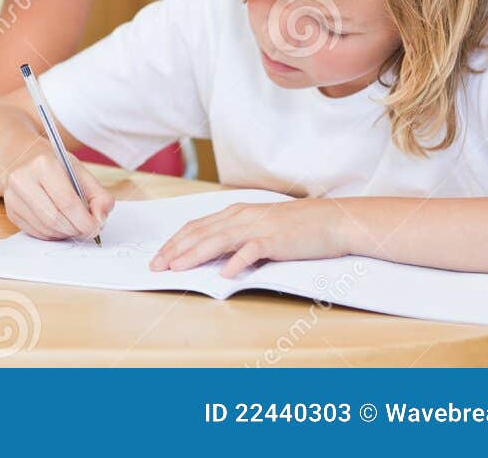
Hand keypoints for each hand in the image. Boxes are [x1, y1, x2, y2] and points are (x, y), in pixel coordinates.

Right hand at [3, 151, 114, 241]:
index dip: (86, 221)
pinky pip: (36, 232)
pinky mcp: (10, 211)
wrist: (22, 155)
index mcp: (43, 165)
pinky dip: (52, 233)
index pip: (67, 203)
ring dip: (65, 233)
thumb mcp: (79, 170)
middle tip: (87, 228)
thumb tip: (100, 219)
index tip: (96, 226)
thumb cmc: (53, 164)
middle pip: (55, 219)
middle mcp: (23, 180)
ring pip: (45, 229)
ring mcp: (12, 197)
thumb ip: (98, 195)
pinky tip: (58, 223)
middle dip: (76, 229)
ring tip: (73, 223)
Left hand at [150, 198, 353, 277]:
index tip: (158, 256)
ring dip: (194, 255)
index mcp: (235, 213)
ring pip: (218, 240)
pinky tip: (224, 275)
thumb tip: (214, 255)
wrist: (331, 220)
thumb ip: (237, 236)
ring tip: (176, 268)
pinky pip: (251, 251)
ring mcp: (257, 227)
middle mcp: (241, 217)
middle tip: (156, 266)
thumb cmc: (296, 226)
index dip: (175, 241)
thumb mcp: (259, 226)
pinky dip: (236, 263)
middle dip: (175, 250)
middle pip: (200, 233)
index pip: (196, 227)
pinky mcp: (274, 240)